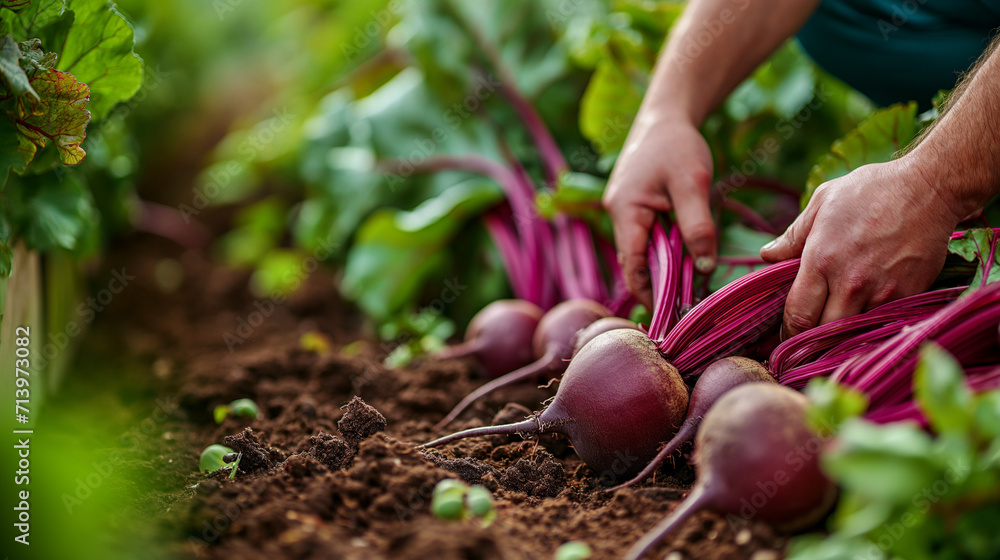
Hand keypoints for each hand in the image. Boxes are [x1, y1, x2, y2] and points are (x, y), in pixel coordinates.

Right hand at [603, 115, 717, 308]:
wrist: (666, 114)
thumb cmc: (678, 145)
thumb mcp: (694, 184)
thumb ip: (697, 226)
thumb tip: (704, 267)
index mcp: (626, 212)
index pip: (632, 266)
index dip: (648, 294)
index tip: (669, 317)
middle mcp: (619, 215)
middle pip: (635, 263)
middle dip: (658, 285)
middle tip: (686, 307)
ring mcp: (625, 211)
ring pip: (642, 252)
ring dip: (663, 268)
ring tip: (690, 288)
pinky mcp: (635, 207)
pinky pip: (647, 239)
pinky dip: (664, 252)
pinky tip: (685, 258)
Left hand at [761, 158, 961, 338]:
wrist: (928, 189)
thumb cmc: (870, 191)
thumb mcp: (822, 202)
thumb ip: (793, 236)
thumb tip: (767, 256)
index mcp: (821, 260)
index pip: (798, 315)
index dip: (789, 330)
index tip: (787, 333)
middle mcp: (850, 281)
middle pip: (824, 333)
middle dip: (813, 338)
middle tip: (810, 334)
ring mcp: (882, 291)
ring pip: (854, 331)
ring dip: (842, 333)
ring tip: (836, 326)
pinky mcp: (908, 294)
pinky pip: (882, 321)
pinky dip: (871, 323)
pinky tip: (865, 313)